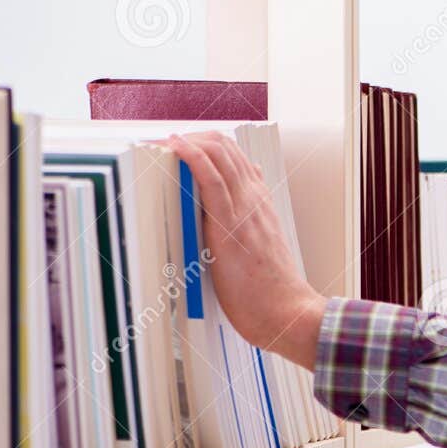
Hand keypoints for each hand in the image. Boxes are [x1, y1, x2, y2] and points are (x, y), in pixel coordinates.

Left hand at [161, 131, 325, 371]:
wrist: (286, 311)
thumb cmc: (269, 290)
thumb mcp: (259, 247)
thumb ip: (248, 223)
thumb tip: (231, 207)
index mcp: (260, 202)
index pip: (233, 155)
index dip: (204, 143)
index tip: (178, 145)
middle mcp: (254, 197)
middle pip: (224, 146)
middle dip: (190, 136)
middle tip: (160, 142)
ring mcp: (245, 207)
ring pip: (219, 153)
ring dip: (186, 140)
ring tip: (160, 142)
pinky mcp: (232, 223)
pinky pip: (212, 178)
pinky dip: (192, 156)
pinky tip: (176, 147)